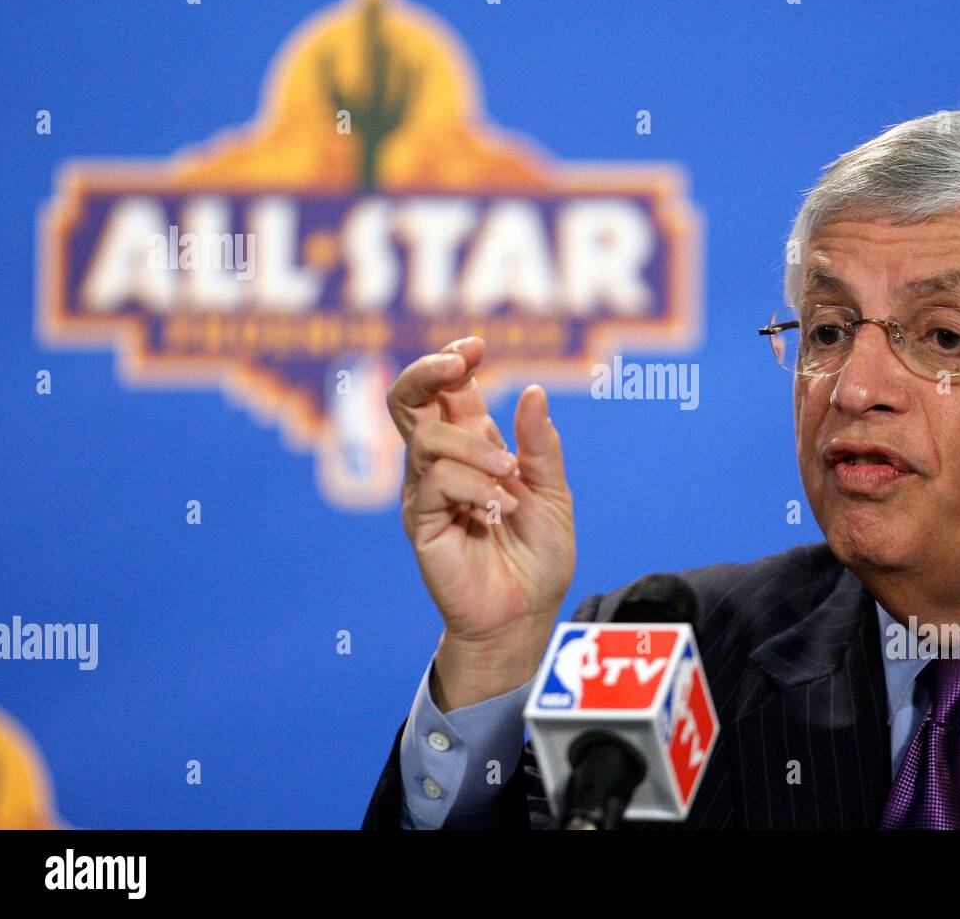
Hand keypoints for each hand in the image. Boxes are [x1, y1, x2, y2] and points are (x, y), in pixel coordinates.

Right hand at [387, 336, 574, 709]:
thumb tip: (532, 390)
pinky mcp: (421, 522)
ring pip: (428, 438)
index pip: (447, 390)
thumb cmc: (538, 555)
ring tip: (510, 478)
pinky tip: (499, 508)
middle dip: (426, 369)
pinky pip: (436, 482)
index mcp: (472, 446)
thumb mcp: (553, 492)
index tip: (476, 346)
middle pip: (407, 399)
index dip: (453, 361)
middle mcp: (442, 462)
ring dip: (475, 449)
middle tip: (459, 363)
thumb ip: (541, 445)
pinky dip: (474, 486)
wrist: (527, 613)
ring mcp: (426, 491)